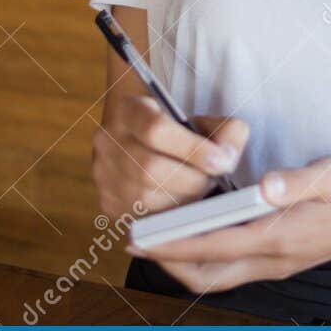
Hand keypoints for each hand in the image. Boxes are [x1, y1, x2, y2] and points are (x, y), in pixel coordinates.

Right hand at [92, 95, 248, 218]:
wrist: (143, 142)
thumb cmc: (180, 134)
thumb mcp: (201, 121)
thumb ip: (225, 131)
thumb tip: (228, 157)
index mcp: (129, 110)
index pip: (156, 130)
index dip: (193, 149)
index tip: (222, 162)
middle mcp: (108, 142)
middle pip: (150, 170)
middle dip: (192, 181)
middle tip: (214, 182)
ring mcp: (103, 175)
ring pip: (146, 198)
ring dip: (182, 201)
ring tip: (199, 192)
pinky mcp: (107, 203)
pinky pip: (142, 219)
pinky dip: (170, 217)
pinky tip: (184, 205)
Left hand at [127, 155, 330, 293]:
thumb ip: (295, 181)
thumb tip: (265, 185)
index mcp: (280, 236)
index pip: (215, 245)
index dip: (175, 243)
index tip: (143, 238)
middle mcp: (274, 257)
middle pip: (208, 274)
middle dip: (169, 262)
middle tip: (137, 242)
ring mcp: (278, 263)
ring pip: (218, 276)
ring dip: (185, 263)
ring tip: (156, 242)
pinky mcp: (281, 259)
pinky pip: (233, 269)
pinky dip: (206, 258)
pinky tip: (196, 238)